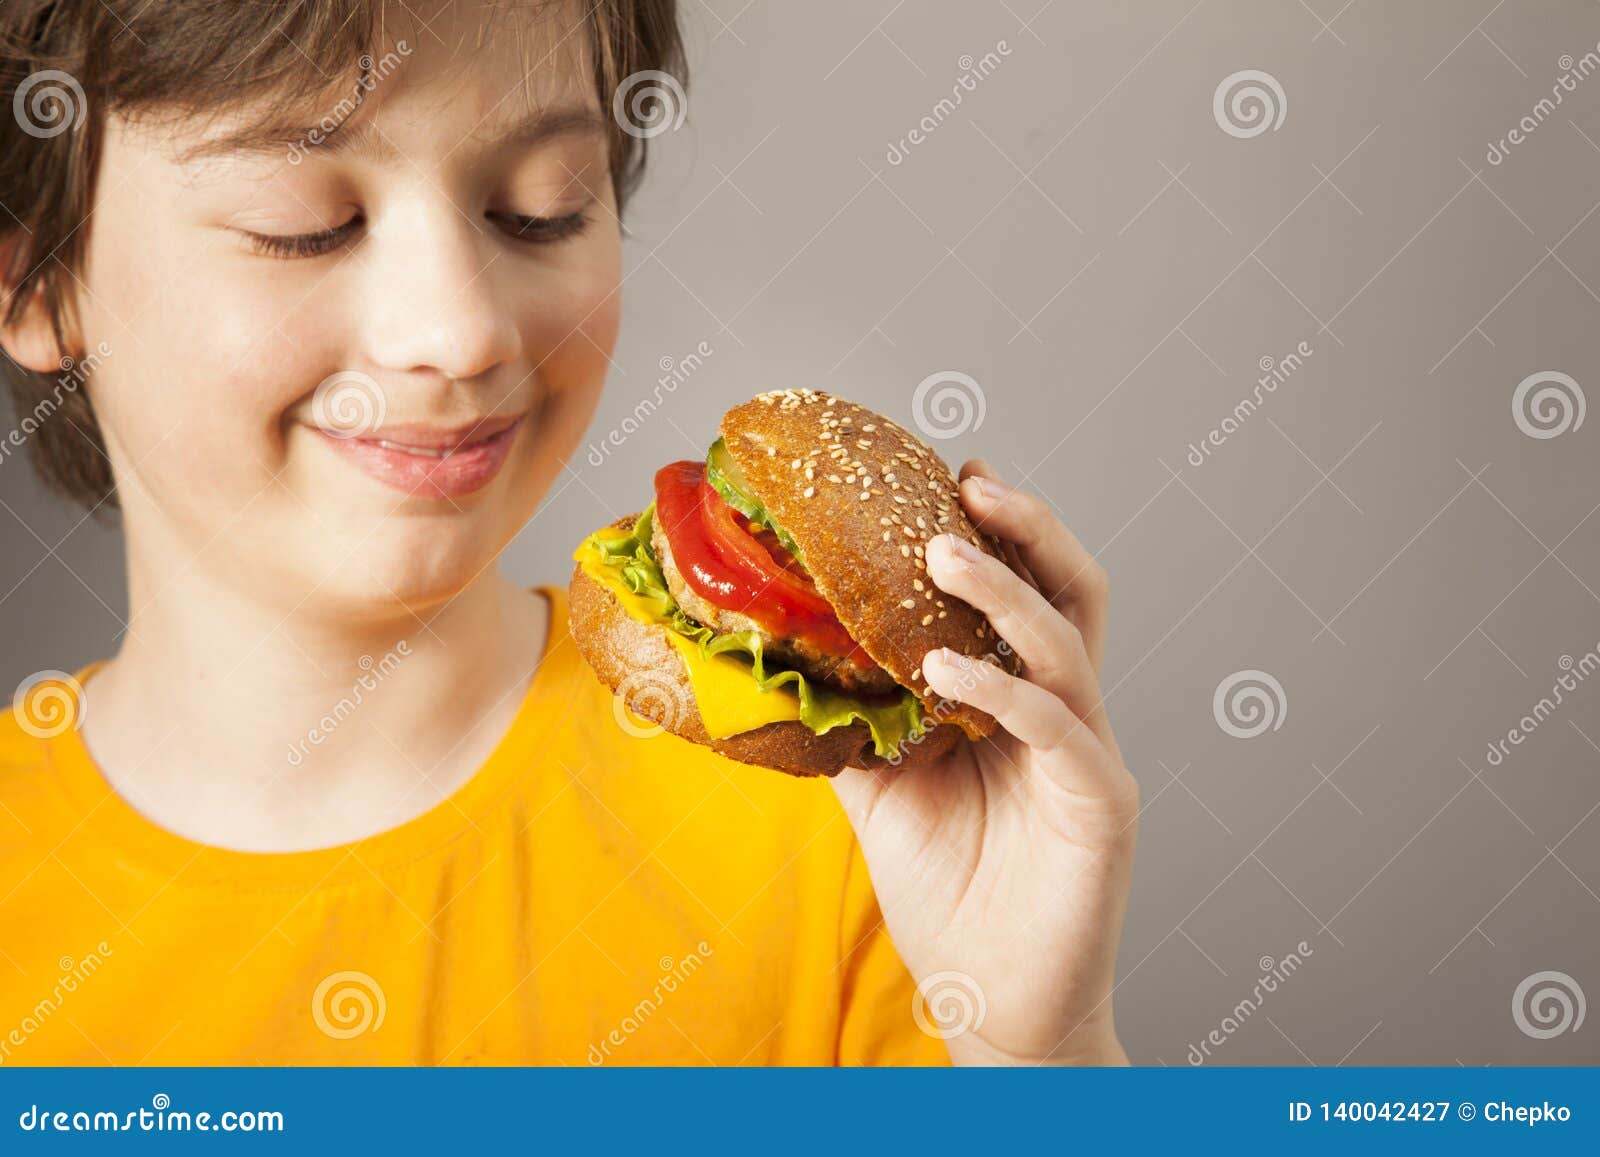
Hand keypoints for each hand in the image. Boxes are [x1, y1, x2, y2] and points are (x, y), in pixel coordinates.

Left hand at [831, 459, 1138, 1065]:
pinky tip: (942, 669)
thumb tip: (793, 664)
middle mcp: (1068, 718)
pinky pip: (1058, 728)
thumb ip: (858, 726)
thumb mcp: (884, 793)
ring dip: (1004, 593)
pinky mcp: (1101, 805)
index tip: (949, 480)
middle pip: (1072, 595)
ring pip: (1068, 645)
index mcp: (1023, 708)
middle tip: (971, 483)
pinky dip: (1002, 688)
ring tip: (942, 553)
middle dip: (1029, 531)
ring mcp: (1091, 757)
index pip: (1026, 600)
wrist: (994, 1002)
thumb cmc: (951, 895)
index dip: (1000, 538)